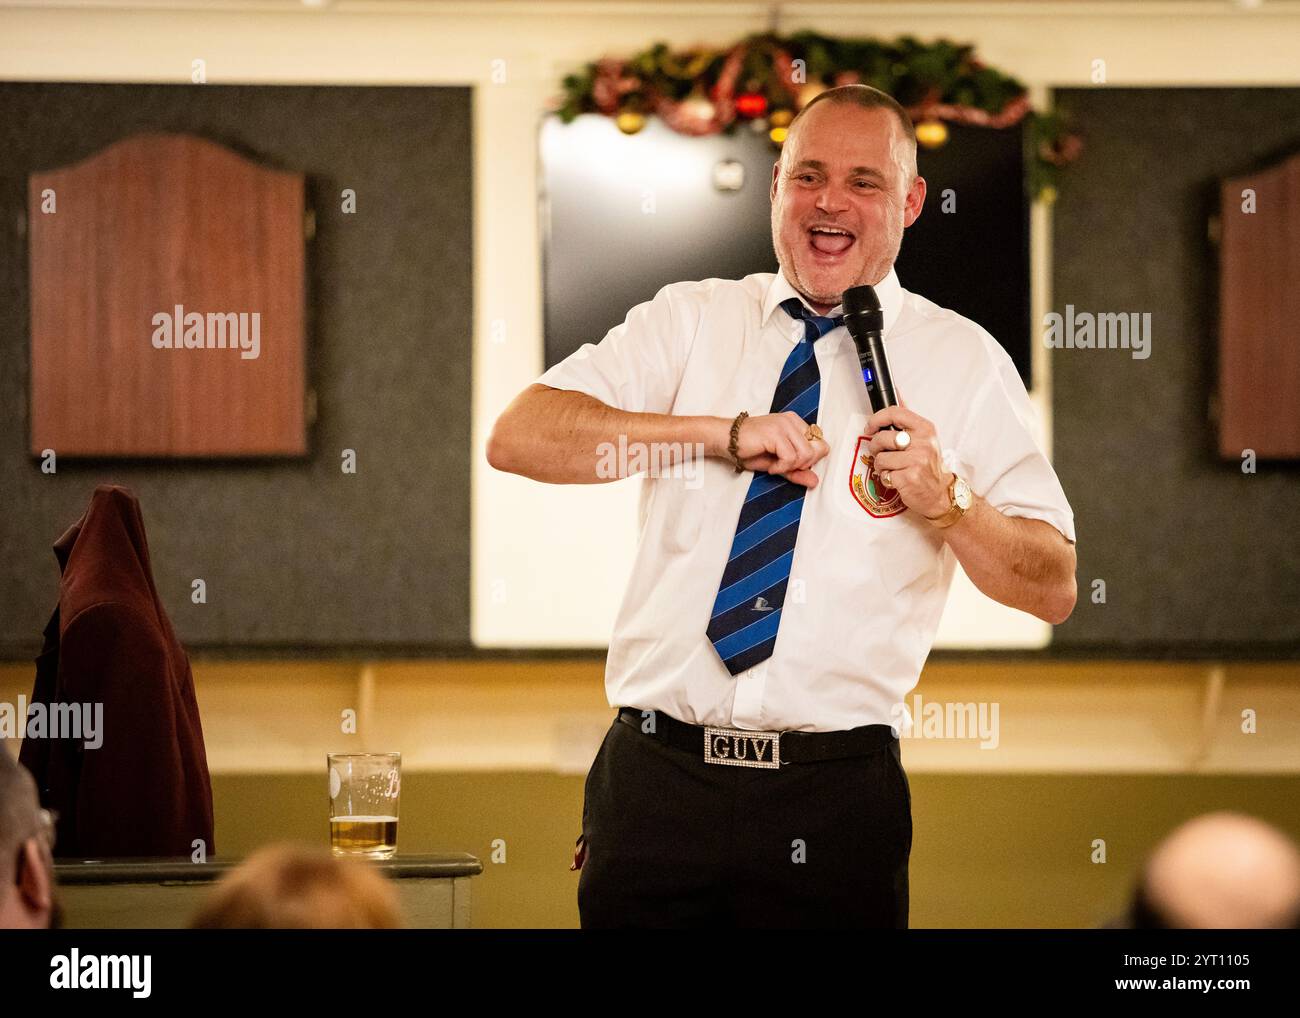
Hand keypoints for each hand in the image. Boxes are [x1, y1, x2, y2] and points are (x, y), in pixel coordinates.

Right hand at [733, 411, 827, 487]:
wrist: (724, 441)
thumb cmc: (748, 450)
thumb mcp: (777, 464)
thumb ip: (796, 471)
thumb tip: (815, 482)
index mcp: (796, 423)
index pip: (821, 443)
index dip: (810, 460)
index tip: (791, 464)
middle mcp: (793, 420)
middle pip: (819, 449)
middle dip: (804, 464)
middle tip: (784, 466)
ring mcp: (784, 425)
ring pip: (807, 454)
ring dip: (792, 466)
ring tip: (775, 466)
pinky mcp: (775, 433)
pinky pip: (791, 457)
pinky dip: (782, 467)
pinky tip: (770, 467)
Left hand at [862, 403, 950, 517]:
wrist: (940, 492)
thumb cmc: (929, 465)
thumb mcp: (924, 437)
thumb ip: (907, 419)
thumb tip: (896, 393)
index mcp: (925, 428)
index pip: (894, 413)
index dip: (876, 419)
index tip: (870, 427)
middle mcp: (923, 443)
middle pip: (882, 437)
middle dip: (876, 447)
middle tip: (882, 453)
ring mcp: (917, 460)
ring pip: (880, 458)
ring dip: (881, 466)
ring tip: (893, 468)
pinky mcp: (909, 477)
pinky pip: (884, 474)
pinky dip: (886, 478)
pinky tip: (897, 479)